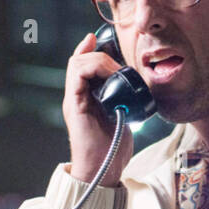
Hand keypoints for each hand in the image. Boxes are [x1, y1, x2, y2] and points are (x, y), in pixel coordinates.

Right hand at [63, 32, 135, 186]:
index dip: (91, 49)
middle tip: (120, 67)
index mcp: (87, 97)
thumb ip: (123, 99)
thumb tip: (134, 86)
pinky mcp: (75, 105)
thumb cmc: (113, 146)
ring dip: (99, 60)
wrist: (103, 169)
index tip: (100, 39)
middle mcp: (77, 95)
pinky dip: (93, 68)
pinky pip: (76, 75)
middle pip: (80, 60)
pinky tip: (110, 77)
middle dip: (101, 55)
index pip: (83, 65)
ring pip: (77, 63)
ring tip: (116, 73)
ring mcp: (74, 100)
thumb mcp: (122, 115)